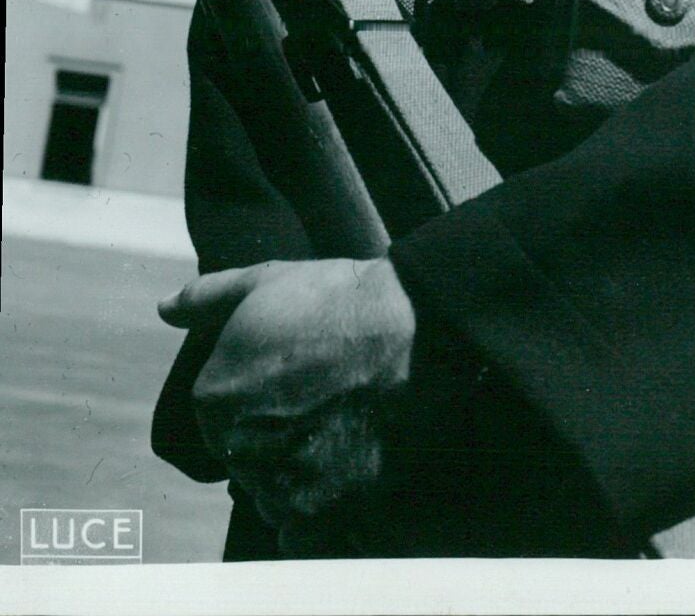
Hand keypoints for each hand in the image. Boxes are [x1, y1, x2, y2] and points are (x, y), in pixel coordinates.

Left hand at [159, 257, 415, 543]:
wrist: (410, 332)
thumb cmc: (337, 301)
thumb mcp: (265, 281)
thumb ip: (206, 298)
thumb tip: (164, 309)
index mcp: (213, 398)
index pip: (221, 414)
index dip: (259, 395)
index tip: (296, 377)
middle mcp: (236, 447)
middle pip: (246, 456)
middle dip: (275, 437)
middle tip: (321, 403)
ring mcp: (277, 481)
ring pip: (271, 493)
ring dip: (294, 476)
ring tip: (336, 434)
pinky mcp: (320, 509)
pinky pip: (298, 534)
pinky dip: (312, 516)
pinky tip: (337, 478)